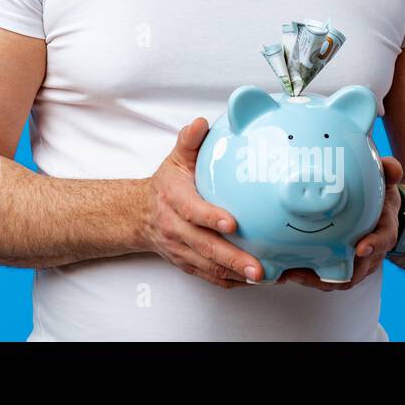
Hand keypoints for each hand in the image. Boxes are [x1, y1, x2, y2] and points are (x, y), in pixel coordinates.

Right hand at [139, 117, 263, 287]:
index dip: (210, 217)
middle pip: (205, 247)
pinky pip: (212, 278)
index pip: (191, 210)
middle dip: (232, 259)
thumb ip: (188, 141)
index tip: (232, 223)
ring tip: (264, 278)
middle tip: (259, 267)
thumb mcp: (174, 159)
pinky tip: (256, 281)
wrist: (140, 216)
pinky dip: (234, 282)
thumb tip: (201, 123)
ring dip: (237, 275)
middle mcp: (176, 228)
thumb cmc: (166, 186)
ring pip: (210, 267)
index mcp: (174, 200)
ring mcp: (182, 250)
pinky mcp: (189, 265)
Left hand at [278, 155, 404, 290]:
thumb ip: (388, 172)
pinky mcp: (338, 264)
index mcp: (383, 230)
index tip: (361, 247)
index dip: (374, 245)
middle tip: (306, 270)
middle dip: (333, 275)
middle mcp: (370, 252)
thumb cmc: (380, 197)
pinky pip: (324, 275)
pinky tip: (283, 269)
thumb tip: (392, 166)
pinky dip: (306, 274)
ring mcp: (354, 262)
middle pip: (356, 272)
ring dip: (313, 279)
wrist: (383, 215)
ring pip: (337, 279)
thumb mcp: (385, 182)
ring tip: (288, 273)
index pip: (383, 239)